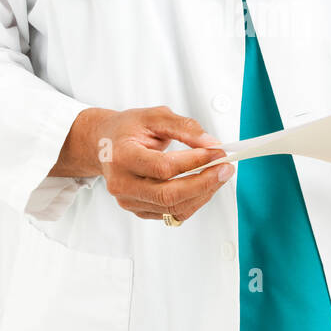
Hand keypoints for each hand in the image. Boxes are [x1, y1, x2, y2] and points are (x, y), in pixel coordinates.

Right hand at [50, 105, 234, 221]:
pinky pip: (172, 214)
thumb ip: (185, 127)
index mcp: (121, 156)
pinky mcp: (138, 210)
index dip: (193, 162)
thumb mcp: (155, 116)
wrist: (106, 144)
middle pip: (169, 194)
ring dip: (203, 193)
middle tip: (225, 168)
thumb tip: (211, 144)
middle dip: (204, 182)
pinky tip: (203, 185)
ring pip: (173, 208)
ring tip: (218, 175)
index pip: (162, 167)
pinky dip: (193, 201)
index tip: (216, 152)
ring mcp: (128, 201)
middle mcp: (121, 183)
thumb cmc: (128, 129)